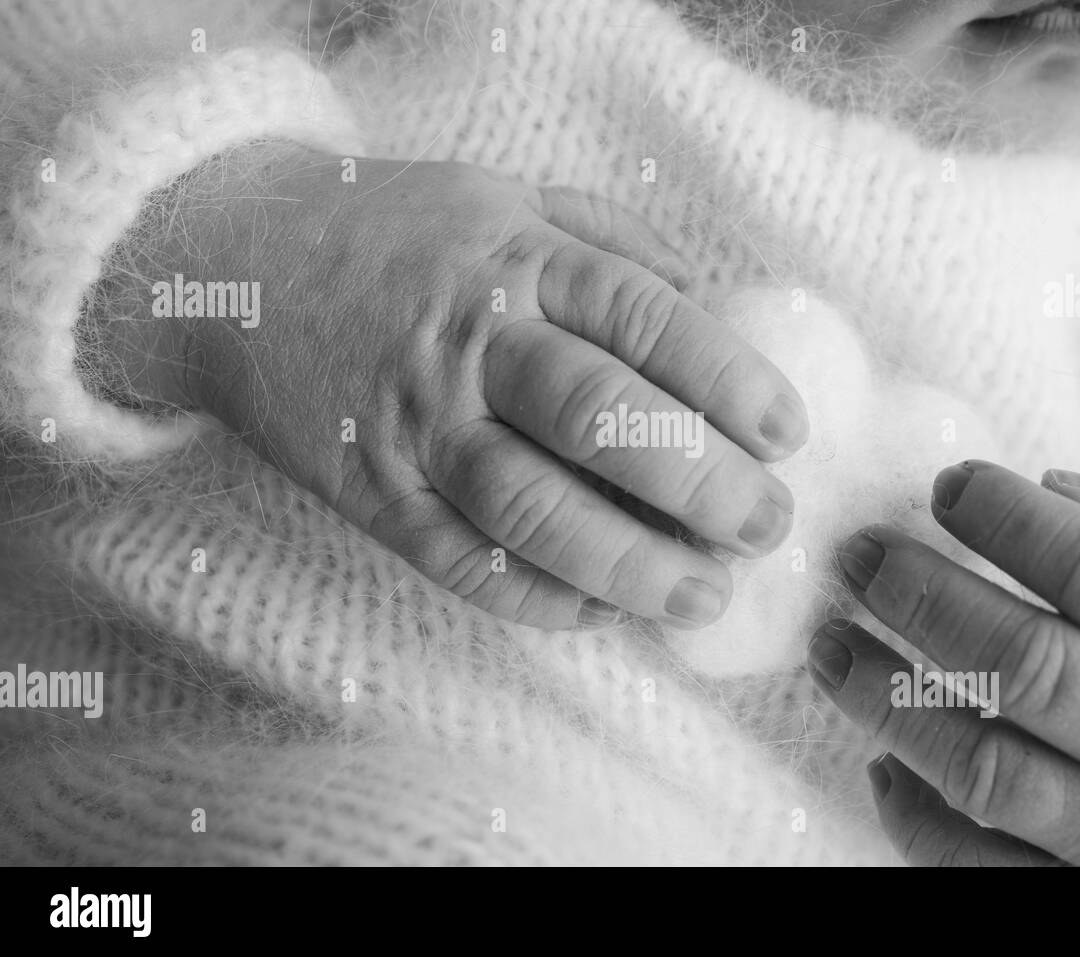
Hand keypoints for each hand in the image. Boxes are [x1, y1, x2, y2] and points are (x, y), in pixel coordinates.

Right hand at [102, 145, 808, 629]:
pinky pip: (462, 563)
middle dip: (697, 481)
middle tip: (767, 524)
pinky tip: (607, 614)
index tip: (786, 433)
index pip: (642, 319)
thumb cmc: (403, 237)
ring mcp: (416, 427)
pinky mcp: (375, 496)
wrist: (241, 267)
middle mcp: (470, 346)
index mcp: (518, 261)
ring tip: (706, 594)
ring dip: (630, 562)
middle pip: (597, 417)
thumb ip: (612, 242)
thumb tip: (709, 305)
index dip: (726, 379)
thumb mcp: (510, 199)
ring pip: (531, 507)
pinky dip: (540, 600)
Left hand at [807, 460, 1079, 864]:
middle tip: (863, 557)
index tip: (951, 486)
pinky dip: (916, 818)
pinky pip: (977, 869)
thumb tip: (1048, 486)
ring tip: (832, 648)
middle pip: (1030, 667)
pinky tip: (884, 764)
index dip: (1013, 522)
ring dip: (891, 702)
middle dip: (927, 601)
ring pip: (986, 769)